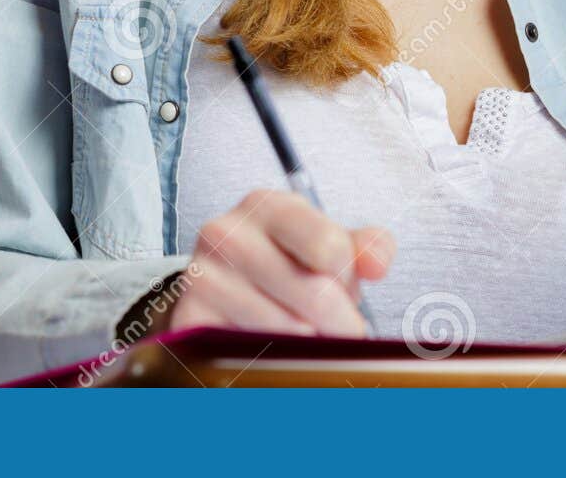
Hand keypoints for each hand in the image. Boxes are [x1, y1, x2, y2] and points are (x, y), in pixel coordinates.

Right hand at [163, 189, 394, 336]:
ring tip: (304, 336)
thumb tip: (377, 264)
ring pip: (287, 331)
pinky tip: (274, 349)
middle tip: (339, 331)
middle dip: (340, 323)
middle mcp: (227, 232)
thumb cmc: (282, 263)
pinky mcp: (188, 317)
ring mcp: (201, 275)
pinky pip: (250, 353)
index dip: (348, 280)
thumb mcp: (324, 244)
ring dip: (308, 346)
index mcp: (268, 206)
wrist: (218, 287)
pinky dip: (272, 359)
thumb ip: (363, 248)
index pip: (331, 248)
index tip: (344, 290)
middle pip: (316, 296)